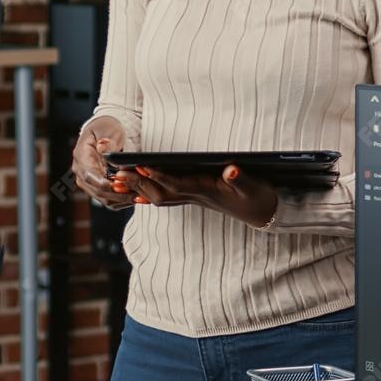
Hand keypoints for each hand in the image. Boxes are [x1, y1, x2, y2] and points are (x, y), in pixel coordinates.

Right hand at [72, 117, 135, 209]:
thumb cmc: (108, 127)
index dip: (106, 185)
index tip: (123, 186)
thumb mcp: (109, 129)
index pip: (90, 176)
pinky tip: (137, 197)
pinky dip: (122, 201)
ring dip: (122, 200)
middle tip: (138, 194)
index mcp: (81, 156)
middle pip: (97, 191)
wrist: (106, 131)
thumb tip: (104, 148)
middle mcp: (81, 171)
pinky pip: (109, 200)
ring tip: (141, 197)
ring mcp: (88, 181)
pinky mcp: (97, 187)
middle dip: (118, 195)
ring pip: (103, 199)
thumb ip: (108, 141)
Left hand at [116, 164, 278, 227]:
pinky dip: (150, 193)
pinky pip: (167, 197)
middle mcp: (197, 197)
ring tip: (120, 179)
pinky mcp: (195, 197)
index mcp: (208, 192)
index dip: (159, 176)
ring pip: (160, 197)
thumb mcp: (254, 186)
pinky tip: (137, 191)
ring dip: (140, 188)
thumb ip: (242, 178)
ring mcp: (194, 199)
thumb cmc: (258, 198)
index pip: (178, 184)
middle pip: (161, 193)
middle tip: (117, 174)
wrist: (263, 214)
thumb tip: (232, 168)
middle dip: (139, 183)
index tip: (141, 166)